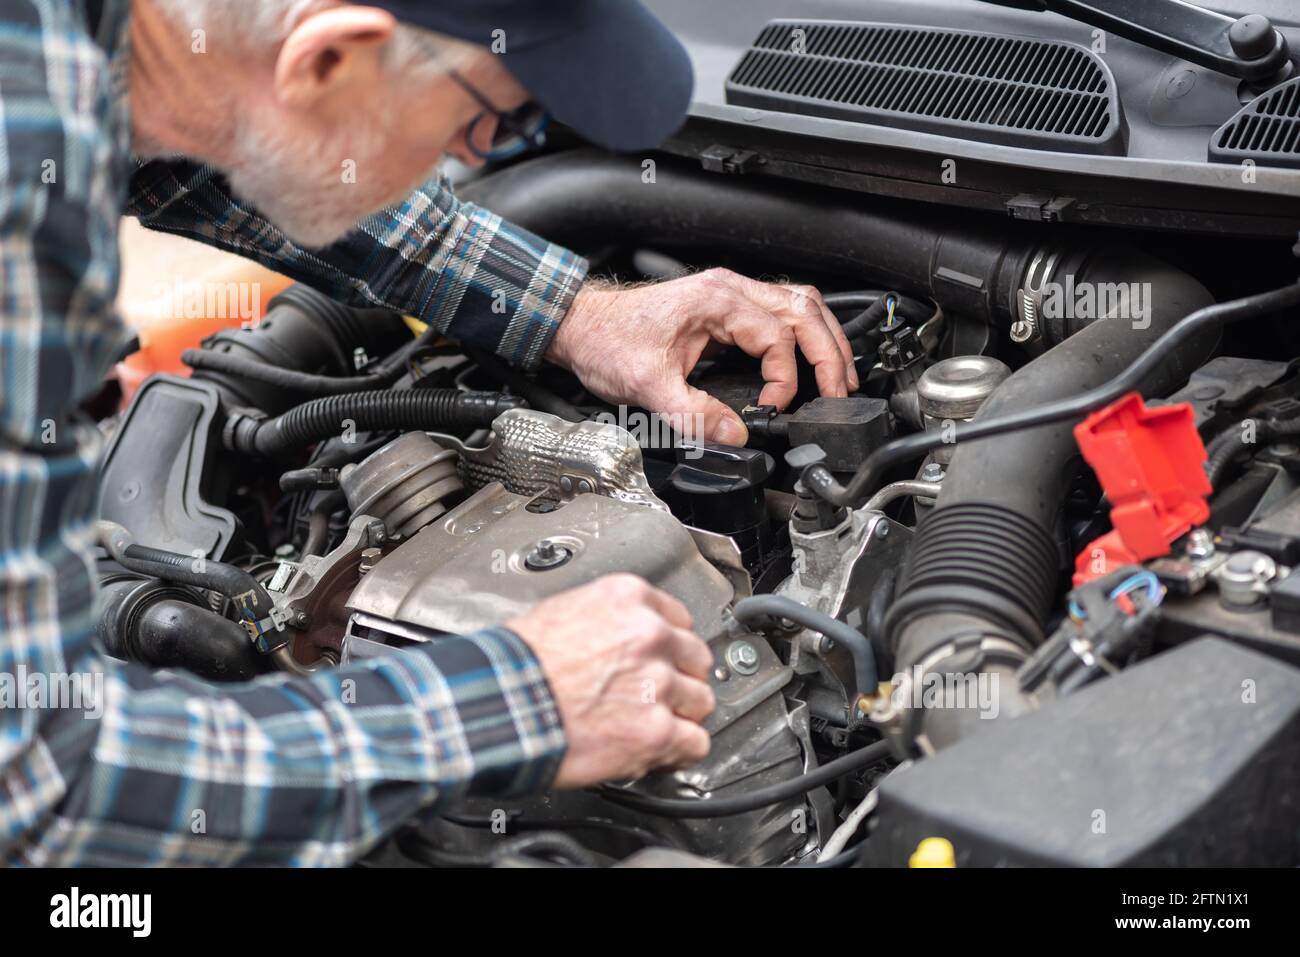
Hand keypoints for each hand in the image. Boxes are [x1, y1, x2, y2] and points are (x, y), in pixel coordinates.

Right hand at [506, 574, 715, 788]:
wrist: (496, 705)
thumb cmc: (513, 664)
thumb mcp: (560, 613)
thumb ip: (605, 623)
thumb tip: (616, 641)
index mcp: (629, 599)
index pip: (678, 619)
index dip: (669, 647)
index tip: (663, 660)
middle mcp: (650, 636)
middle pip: (695, 659)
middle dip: (679, 679)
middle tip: (657, 695)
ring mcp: (658, 683)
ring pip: (700, 702)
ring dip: (680, 716)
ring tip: (653, 725)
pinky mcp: (656, 730)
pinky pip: (695, 744)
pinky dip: (680, 752)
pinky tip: (662, 752)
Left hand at [546, 268, 858, 445]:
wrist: (580, 326)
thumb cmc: (606, 341)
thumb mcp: (647, 385)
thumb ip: (694, 414)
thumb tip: (734, 435)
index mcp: (717, 301)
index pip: (776, 338)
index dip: (783, 379)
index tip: (771, 409)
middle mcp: (729, 291)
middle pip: (804, 311)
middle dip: (830, 353)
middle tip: (841, 392)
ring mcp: (729, 296)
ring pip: (799, 306)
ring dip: (823, 340)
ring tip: (838, 377)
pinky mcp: (725, 310)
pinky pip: (779, 314)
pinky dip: (802, 337)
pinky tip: (808, 361)